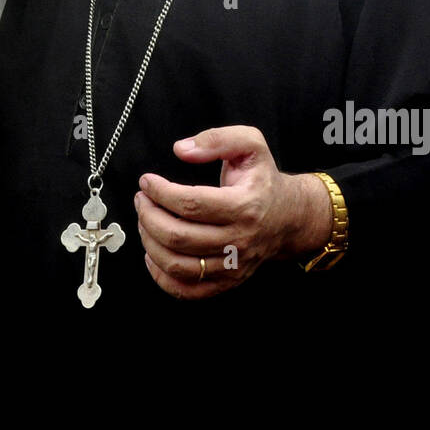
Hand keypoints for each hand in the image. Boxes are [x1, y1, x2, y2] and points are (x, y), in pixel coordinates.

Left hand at [135, 125, 331, 299]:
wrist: (288, 216)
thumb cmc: (262, 179)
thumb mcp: (250, 144)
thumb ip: (217, 139)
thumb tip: (181, 149)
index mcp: (245, 206)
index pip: (191, 205)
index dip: (160, 192)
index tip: (146, 181)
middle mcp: (239, 240)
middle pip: (179, 237)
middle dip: (149, 216)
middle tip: (141, 199)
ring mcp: (233, 265)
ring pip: (178, 265)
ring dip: (150, 243)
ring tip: (144, 221)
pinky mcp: (227, 281)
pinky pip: (187, 290)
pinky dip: (162, 276)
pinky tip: (152, 254)